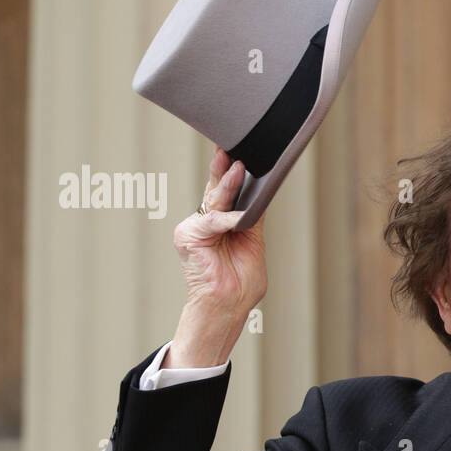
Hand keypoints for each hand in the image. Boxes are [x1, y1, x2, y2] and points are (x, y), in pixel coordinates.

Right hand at [163, 147, 266, 368]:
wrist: (228, 305)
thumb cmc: (240, 280)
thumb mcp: (252, 238)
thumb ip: (252, 215)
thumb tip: (261, 190)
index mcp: (218, 221)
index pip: (223, 190)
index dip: (230, 170)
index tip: (239, 150)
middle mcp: (203, 221)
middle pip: (216, 188)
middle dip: (224, 166)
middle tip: (230, 146)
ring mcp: (194, 227)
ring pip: (215, 200)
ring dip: (228, 184)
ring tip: (238, 167)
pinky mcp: (189, 236)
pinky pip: (213, 221)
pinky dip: (228, 219)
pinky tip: (238, 217)